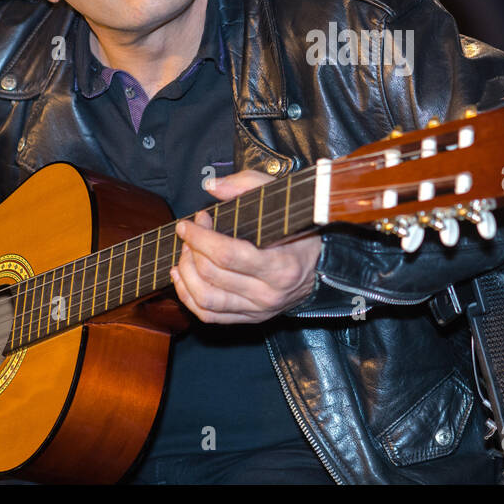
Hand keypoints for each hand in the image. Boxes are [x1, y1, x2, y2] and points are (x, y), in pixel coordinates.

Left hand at [170, 169, 321, 322]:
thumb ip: (247, 185)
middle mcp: (269, 293)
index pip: (227, 255)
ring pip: (205, 299)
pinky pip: (209, 315)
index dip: (200, 238)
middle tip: (191, 233)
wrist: (322, 265)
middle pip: (212, 275)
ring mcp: (259, 309)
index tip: (189, 223)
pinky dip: (188, 297)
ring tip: (185, 254)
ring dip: (186, 274)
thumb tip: (212, 186)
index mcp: (280, 266)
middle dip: (192, 249)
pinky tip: (181, 277)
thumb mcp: (281, 198)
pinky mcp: (250, 318)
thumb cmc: (300, 229)